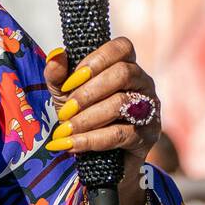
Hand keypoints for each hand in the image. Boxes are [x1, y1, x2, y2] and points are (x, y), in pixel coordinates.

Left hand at [41, 36, 161, 192]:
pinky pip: (121, 133)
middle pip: (123, 73)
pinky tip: (72, 145)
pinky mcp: (148, 135)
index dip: (95, 60)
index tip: (69, 83)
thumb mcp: (64, 96)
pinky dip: (91, 139)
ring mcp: (149, 108)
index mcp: (125, 65)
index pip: (122, 47)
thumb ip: (58, 75)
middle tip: (65, 112)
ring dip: (87, 118)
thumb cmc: (82, 117)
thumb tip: (55, 55)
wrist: (97, 157)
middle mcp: (143, 83)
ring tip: (64, 131)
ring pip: (122, 103)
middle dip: (87, 93)